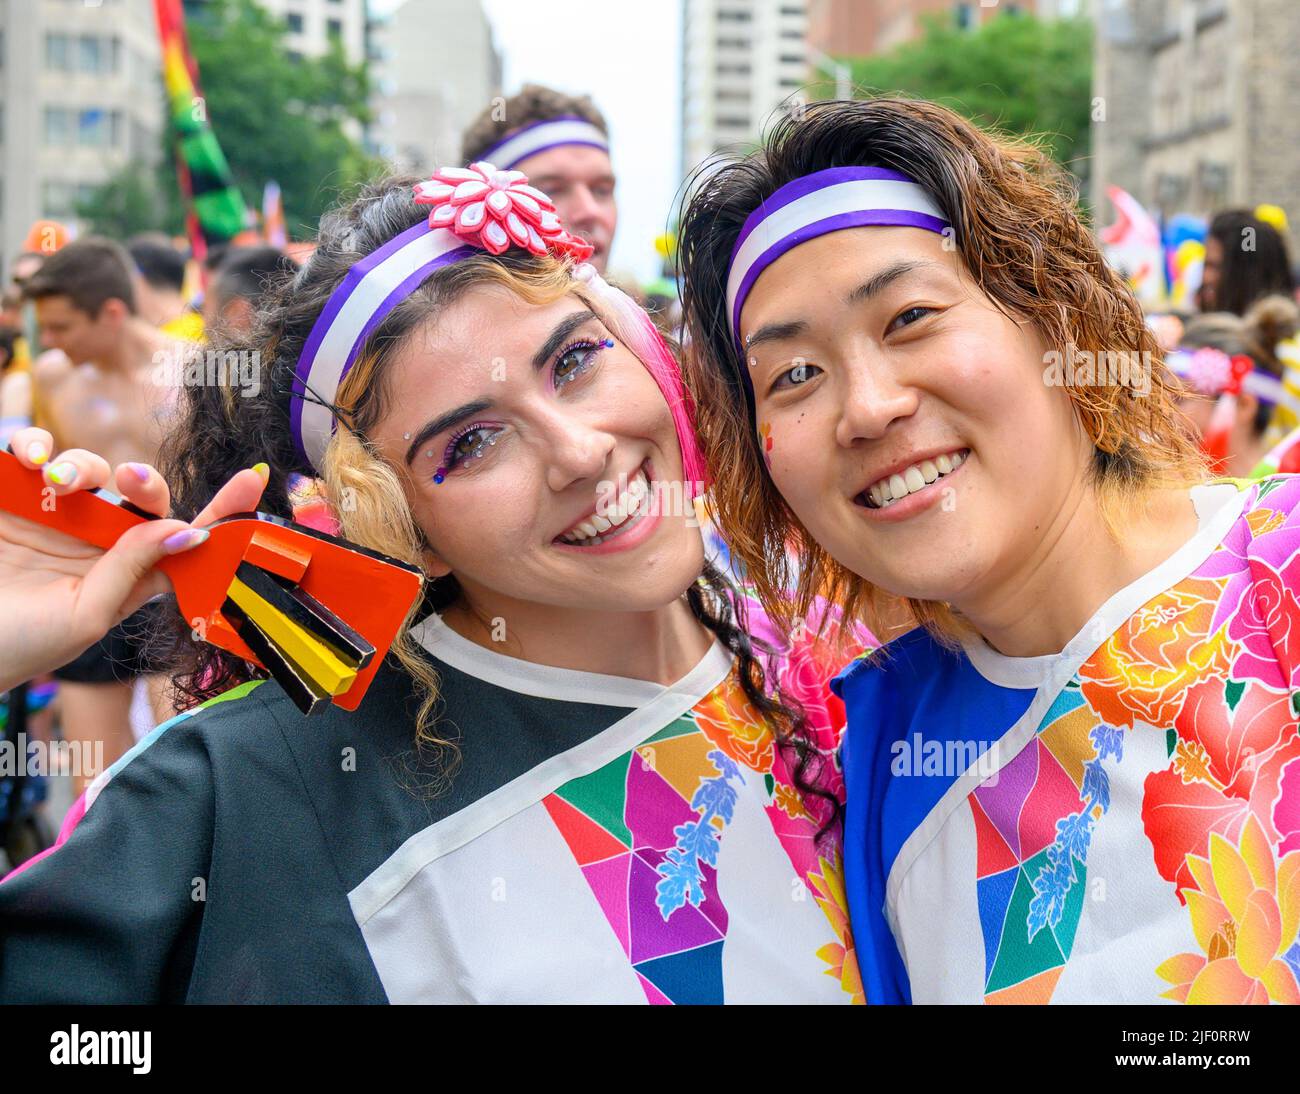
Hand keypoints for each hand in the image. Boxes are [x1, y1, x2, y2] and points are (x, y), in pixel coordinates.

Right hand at [0, 427, 268, 690]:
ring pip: (90, 469)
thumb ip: (132, 571)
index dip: (222, 511)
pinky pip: (31, 454)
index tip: (253, 480)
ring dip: (82, 465)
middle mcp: (97, 540)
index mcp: (129, 574)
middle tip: (129, 479)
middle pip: (140, 495)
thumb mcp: (86, 617)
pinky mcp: (9, 497)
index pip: (184, 537)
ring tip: (57, 481)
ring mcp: (53, 516)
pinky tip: (29, 457)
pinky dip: (33, 444)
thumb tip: (184, 529)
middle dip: (145, 480)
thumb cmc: (19, 646)